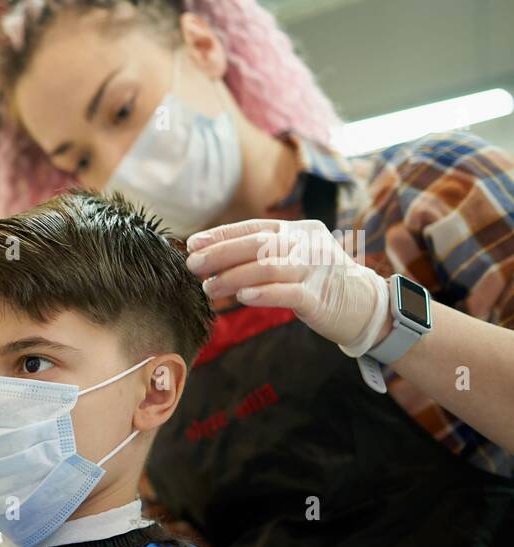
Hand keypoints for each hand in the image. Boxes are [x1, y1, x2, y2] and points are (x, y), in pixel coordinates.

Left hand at [185, 219, 391, 356]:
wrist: (365, 306)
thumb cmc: (318, 283)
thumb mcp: (292, 260)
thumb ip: (261, 256)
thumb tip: (213, 258)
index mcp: (298, 231)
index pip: (254, 228)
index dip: (221, 235)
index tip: (192, 244)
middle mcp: (308, 244)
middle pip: (258, 244)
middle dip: (221, 254)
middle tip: (193, 266)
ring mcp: (316, 269)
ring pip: (269, 267)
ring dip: (234, 277)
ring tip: (210, 287)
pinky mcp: (321, 297)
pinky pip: (289, 292)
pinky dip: (264, 293)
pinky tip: (242, 297)